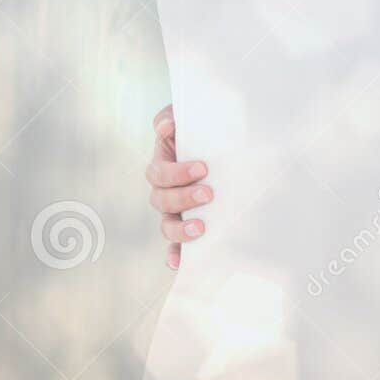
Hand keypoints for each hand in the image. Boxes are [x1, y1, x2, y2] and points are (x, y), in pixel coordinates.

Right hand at [144, 103, 210, 269]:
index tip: (203, 168)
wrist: (220, 138)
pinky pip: (175, 245)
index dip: (177, 173)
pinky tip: (178, 263)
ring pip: (166, 224)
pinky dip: (175, 255)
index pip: (159, 173)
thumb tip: (166, 126)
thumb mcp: (186, 116)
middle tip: (208, 193)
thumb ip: (171, 116)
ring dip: (180, 230)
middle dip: (184, 198)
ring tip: (201, 227)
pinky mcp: (187, 223)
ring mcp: (175, 210)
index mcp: (163, 163)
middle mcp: (165, 189)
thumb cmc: (201, 127)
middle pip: (161, 200)